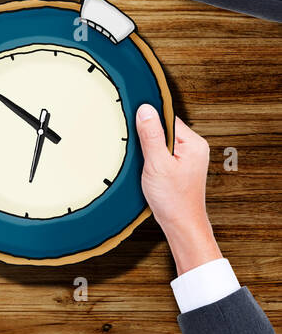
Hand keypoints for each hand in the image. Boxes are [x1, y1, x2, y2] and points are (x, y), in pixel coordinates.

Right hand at [135, 104, 221, 274]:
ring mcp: (189, 157)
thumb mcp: (157, 164)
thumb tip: (145, 110)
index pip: (167, 119)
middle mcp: (194, 147)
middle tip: (143, 155)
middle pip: (164, 129)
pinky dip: (152, 157)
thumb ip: (151, 135)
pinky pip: (163, 151)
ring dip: (150, 149)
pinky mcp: (181, 165)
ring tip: (147, 164)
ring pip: (162, 140)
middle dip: (148, 138)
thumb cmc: (173, 199)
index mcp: (194, 143)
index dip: (149, 125)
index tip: (137, 133)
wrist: (180, 223)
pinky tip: (149, 168)